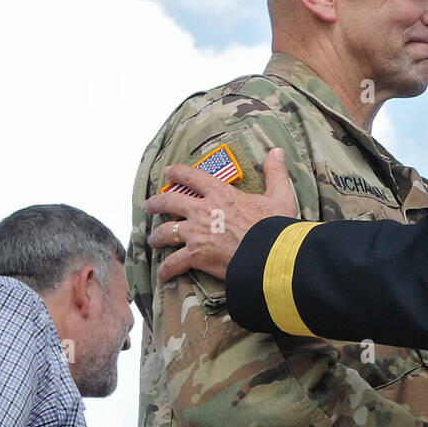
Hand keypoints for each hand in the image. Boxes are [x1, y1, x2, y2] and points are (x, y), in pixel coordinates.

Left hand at [144, 147, 300, 282]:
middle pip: (168, 202)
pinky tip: (162, 274)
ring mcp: (196, 233)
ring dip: (155, 236)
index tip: (168, 171)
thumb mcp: (280, 196)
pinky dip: (166, 269)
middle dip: (155, 203)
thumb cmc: (275, 226)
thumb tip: (277, 152)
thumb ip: (275, 173)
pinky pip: (173, 263)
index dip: (178, 172)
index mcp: (220, 194)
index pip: (192, 177)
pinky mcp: (195, 256)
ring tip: (151, 240)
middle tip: (147, 205)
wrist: (270, 254)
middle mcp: (202, 210)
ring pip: (164, 232)